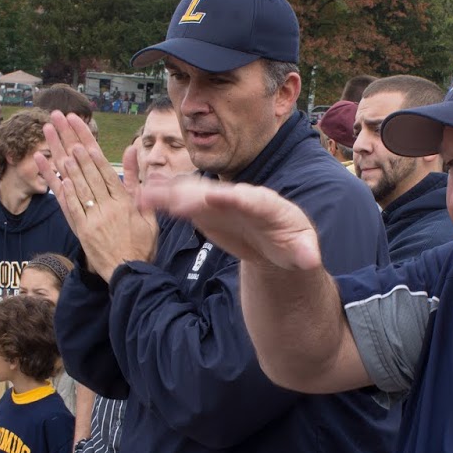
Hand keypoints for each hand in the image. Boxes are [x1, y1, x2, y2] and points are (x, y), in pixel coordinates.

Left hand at [46, 111, 157, 281]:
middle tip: (57, 118)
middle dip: (69, 139)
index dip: (87, 141)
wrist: (130, 274)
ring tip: (49, 134)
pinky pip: (66, 203)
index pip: (102, 164)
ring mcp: (91, 218)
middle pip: (84, 167)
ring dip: (59, 155)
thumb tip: (133, 152)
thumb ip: (138, 181)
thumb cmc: (142, 244)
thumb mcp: (148, 212)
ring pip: (73, 181)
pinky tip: (48, 166)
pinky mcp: (80, 229)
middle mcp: (106, 206)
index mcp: (124, 200)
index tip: (76, 123)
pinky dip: (57, 184)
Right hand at [138, 175, 321, 271]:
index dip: (235, 197)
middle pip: (218, 194)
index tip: (216, 197)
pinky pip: (183, 202)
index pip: (252, 200)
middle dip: (198, 195)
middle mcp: (242, 197)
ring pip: (195, 193)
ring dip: (172, 194)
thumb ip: (304, 252)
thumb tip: (310, 259)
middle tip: (176, 200)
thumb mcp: (302, 251)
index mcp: (268, 206)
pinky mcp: (205, 209)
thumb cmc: (291, 244)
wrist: (274, 242)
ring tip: (148, 195)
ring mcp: (221, 201)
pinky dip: (164, 200)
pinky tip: (142, 199)